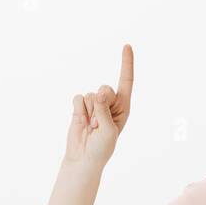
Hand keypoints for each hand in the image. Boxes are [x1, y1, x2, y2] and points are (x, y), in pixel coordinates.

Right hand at [66, 43, 133, 168]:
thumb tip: (99, 92)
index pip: (126, 81)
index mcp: (123, 106)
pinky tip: (82, 122)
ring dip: (89, 113)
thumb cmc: (102, 147)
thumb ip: (104, 111)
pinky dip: (79, 110)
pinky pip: (78, 98)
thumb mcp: (109, 131)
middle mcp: (110, 102)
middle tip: (99, 123)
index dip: (126, 63)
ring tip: (91, 126)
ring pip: (90, 95)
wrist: (83, 158)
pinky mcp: (80, 106)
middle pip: (105, 88)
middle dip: (101, 104)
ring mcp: (94, 103)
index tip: (127, 46)